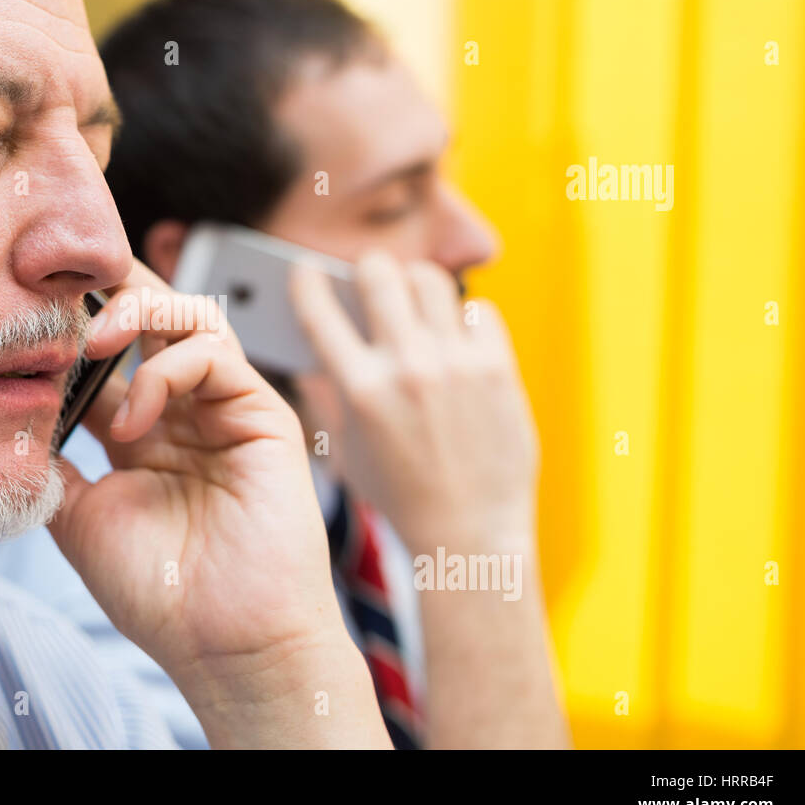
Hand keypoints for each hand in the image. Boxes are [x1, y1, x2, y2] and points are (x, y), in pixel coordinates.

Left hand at [49, 260, 388, 747]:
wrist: (227, 646)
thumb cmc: (160, 594)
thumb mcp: (79, 520)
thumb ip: (50, 464)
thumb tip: (7, 417)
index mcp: (141, 433)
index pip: (106, 354)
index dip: (69, 328)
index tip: (20, 320)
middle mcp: (184, 412)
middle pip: (150, 317)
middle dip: (105, 295)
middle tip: (60, 297)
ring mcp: (225, 409)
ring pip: (188, 317)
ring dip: (136, 313)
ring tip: (93, 342)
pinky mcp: (262, 415)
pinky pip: (216, 354)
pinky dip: (168, 369)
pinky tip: (133, 421)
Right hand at [289, 252, 538, 554]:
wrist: (469, 533)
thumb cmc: (401, 493)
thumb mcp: (348, 446)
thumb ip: (334, 389)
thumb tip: (324, 334)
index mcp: (361, 390)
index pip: (319, 310)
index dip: (306, 282)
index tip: (306, 272)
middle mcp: (407, 368)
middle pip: (379, 272)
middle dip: (368, 272)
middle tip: (370, 282)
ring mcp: (457, 365)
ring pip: (430, 279)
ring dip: (416, 286)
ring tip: (415, 305)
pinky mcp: (499, 369)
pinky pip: (479, 311)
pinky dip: (463, 319)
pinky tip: (456, 339)